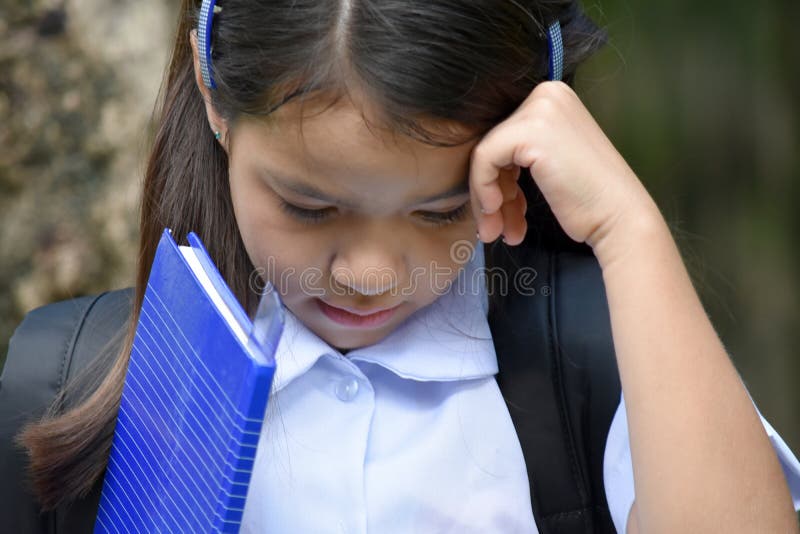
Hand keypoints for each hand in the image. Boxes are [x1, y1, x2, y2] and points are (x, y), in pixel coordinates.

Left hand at [469, 81, 656, 254]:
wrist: (618, 217)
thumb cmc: (589, 200)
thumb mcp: (550, 163)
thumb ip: (519, 154)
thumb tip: (478, 167)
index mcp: (553, 98)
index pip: (504, 135)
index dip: (498, 177)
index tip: (501, 212)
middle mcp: (547, 94)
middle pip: (493, 144)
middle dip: (492, 191)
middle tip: (495, 227)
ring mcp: (540, 109)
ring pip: (485, 154)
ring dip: (487, 198)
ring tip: (498, 231)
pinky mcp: (530, 130)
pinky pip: (484, 159)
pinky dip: (483, 189)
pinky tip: (498, 213)